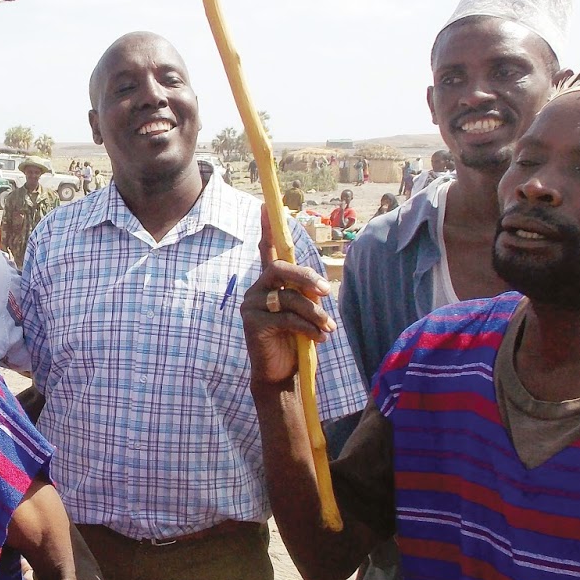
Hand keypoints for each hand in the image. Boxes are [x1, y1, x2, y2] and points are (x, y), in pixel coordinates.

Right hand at [241, 206, 334, 385]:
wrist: (281, 373)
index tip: (266, 206)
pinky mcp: (252, 324)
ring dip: (314, 313)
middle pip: (280, 268)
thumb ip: (307, 295)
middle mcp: (256, 289)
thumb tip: (321, 287)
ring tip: (328, 328)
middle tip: (326, 293)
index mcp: (269, 283)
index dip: (268, 228)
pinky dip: (307, 327)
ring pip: (288, 297)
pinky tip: (318, 338)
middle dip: (306, 278)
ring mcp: (251, 305)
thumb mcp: (305, 313)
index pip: (266, 250)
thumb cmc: (295, 340)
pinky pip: (286, 318)